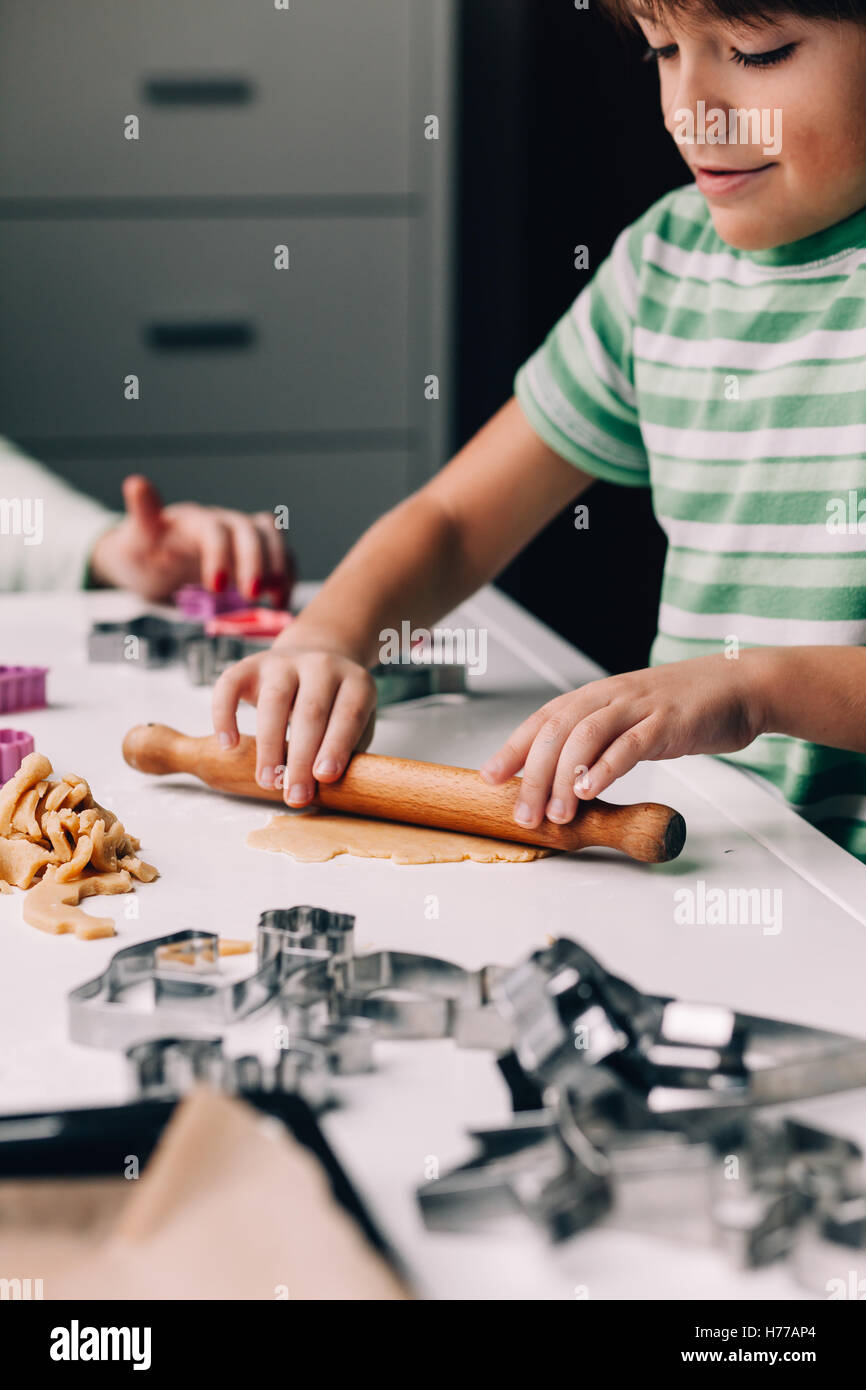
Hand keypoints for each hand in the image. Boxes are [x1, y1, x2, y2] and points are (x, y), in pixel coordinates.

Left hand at [88, 474, 291, 603]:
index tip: (216, 588)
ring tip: (274, 598)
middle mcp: (225, 522)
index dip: (220, 555)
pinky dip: (285, 578)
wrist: (153, 557)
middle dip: (256, 562)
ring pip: (272, 539)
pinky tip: (279, 603)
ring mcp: (242, 537)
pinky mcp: (255, 555)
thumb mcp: (136, 537)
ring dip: (279, 566)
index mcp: (197, 520)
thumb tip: (136, 483)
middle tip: (251, 595)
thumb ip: (143, 512)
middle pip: (251, 531)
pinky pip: (280, 558)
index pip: (216, 529)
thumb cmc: (145, 549)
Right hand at [212, 637, 376, 804]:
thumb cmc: (336, 707)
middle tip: (294, 795)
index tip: (324, 778)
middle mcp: (322, 665)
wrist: (317, 657)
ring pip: (274, 701)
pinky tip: (229, 745)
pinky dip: (225, 715)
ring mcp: (285, 662)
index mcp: (356, 682)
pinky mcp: (251, 665)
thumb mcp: (356, 725)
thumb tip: (330, 791)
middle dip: (301, 759)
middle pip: (310, 712)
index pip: (348, 715)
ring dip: (270, 746)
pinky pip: (229, 685)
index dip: (336, 747)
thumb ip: (347, 752)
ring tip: (268, 781)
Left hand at [480, 652, 767, 827]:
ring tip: (555, 814)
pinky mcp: (669, 721)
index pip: (543, 720)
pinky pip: (630, 744)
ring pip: (586, 737)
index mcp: (597, 695)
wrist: (741, 686)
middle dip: (533, 774)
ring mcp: (640, 707)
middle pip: (557, 731)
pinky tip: (589, 790)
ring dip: (564, 778)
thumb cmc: (685, 707)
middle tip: (523, 814)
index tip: (489, 777)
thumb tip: (563, 778)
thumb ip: (600, 740)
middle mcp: (611, 696)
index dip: (513, 748)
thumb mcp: (631, 718)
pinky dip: (605, 768)